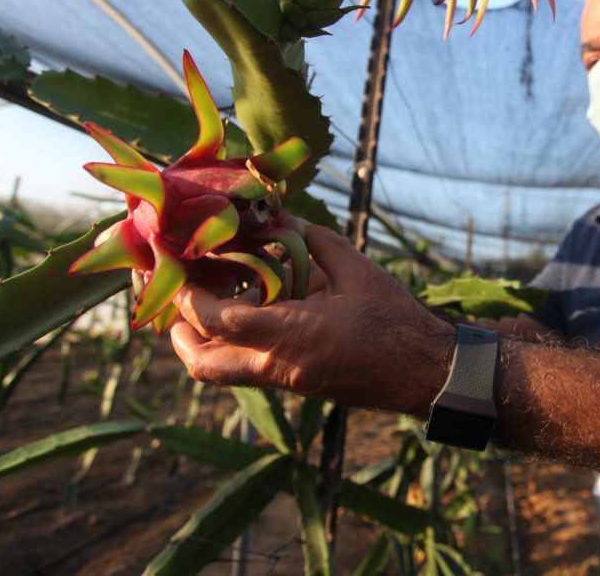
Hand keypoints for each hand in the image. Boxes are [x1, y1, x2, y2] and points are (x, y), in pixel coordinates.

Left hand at [170, 224, 456, 416]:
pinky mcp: (296, 384)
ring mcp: (287, 379)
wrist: (422, 372)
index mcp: (293, 336)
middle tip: (178, 300)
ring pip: (223, 372)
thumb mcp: (355, 270)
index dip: (192, 298)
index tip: (182, 273)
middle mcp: (280, 365)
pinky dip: (234, 342)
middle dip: (180, 335)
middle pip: (205, 366)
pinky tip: (247, 309)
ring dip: (203, 342)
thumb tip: (279, 216)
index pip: (221, 322)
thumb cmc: (393, 319)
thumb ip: (312, 242)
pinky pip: (248, 366)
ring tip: (205, 303)